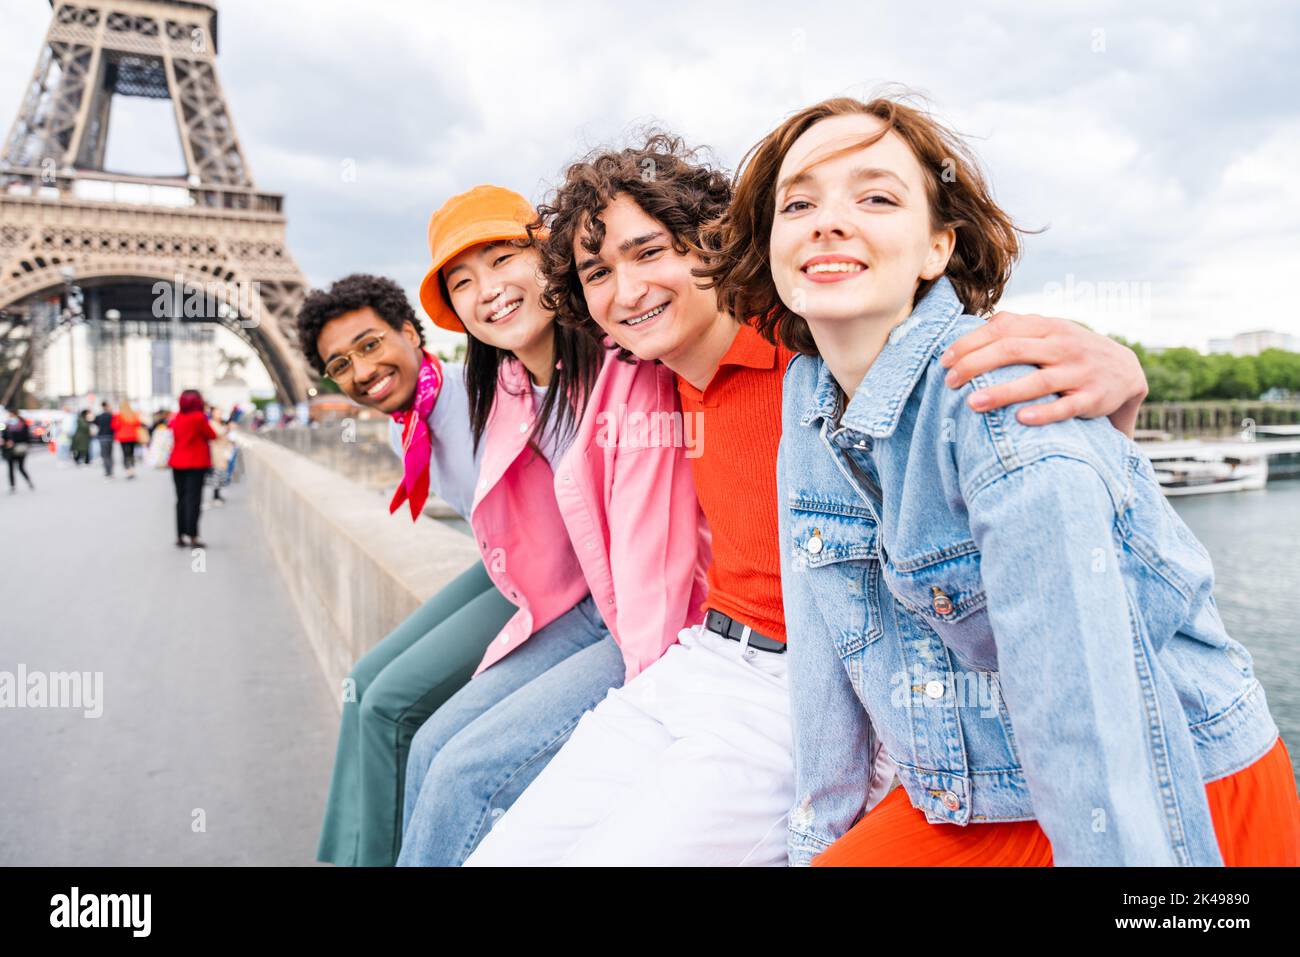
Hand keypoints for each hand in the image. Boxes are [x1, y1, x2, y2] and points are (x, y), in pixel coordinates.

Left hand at [939, 312, 1147, 436]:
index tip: (944, 360)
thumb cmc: (1070, 352)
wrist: (1126, 371)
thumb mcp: (1048, 332)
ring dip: (1002, 392)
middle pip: (1013, 350)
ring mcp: (1078, 372)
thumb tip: (972, 327)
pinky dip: (1044, 413)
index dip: (970, 343)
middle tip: (950, 381)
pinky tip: (1020, 419)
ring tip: (972, 403)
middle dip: (976, 365)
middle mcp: (1062, 345)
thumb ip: (1015, 328)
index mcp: (1047, 327)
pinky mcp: (1092, 398)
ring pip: (1038, 380)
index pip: (1002, 328)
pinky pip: (1066, 407)